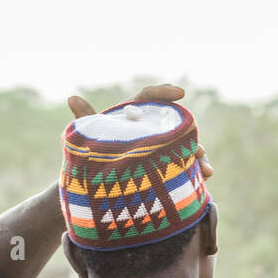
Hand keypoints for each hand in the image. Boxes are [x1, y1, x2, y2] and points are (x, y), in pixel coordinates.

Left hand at [68, 84, 212, 179]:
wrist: (96, 184)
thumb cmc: (93, 155)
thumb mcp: (90, 139)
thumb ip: (86, 120)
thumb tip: (71, 97)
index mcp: (132, 115)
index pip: (149, 98)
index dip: (164, 93)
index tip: (180, 92)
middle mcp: (150, 128)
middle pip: (175, 125)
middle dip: (190, 136)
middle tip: (198, 148)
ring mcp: (161, 148)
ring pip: (185, 147)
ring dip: (199, 156)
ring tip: (205, 171)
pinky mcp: (167, 166)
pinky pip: (185, 167)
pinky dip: (196, 172)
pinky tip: (204, 180)